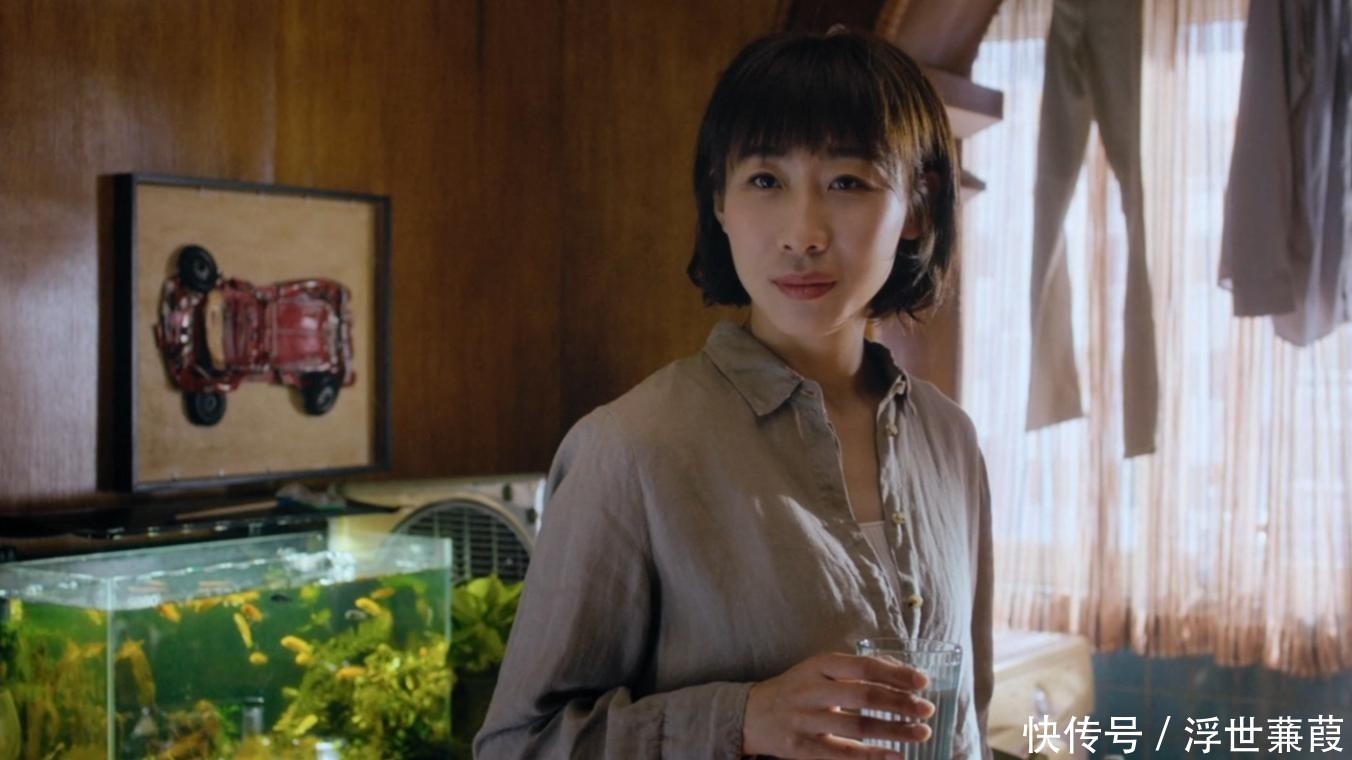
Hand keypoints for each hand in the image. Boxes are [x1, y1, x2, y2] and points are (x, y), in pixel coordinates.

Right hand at [741, 652, 934, 758]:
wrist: (752, 714)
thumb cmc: (798, 689)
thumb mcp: (820, 669)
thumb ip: (856, 669)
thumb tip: (901, 671)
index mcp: (819, 665)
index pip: (864, 666)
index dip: (896, 674)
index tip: (923, 682)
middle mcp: (812, 690)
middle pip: (863, 695)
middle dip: (900, 703)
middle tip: (927, 709)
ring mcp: (806, 720)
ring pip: (857, 726)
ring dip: (895, 731)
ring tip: (921, 733)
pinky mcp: (803, 747)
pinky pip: (843, 754)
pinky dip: (872, 756)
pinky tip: (895, 756)